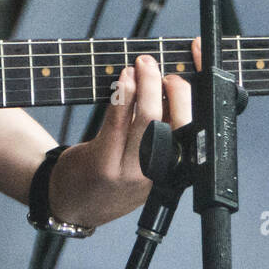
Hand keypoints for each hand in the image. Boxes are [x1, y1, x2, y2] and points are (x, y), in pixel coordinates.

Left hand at [46, 40, 201, 229]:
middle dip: (169, 86)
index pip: (193, 127)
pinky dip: (123, 95)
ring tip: (141, 65)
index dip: (191, 95)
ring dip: (146, 84)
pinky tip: (124, 79)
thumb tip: (168, 84)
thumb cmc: (114, 174)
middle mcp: (157, 174)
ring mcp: (130, 171)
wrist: (74, 203)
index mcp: (174, 172)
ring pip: (148, 118)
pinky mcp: (104, 163)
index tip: (185, 69)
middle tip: (156, 66)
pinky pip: (117, 121)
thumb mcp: (147, 160)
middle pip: (175, 121)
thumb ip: (161, 128)